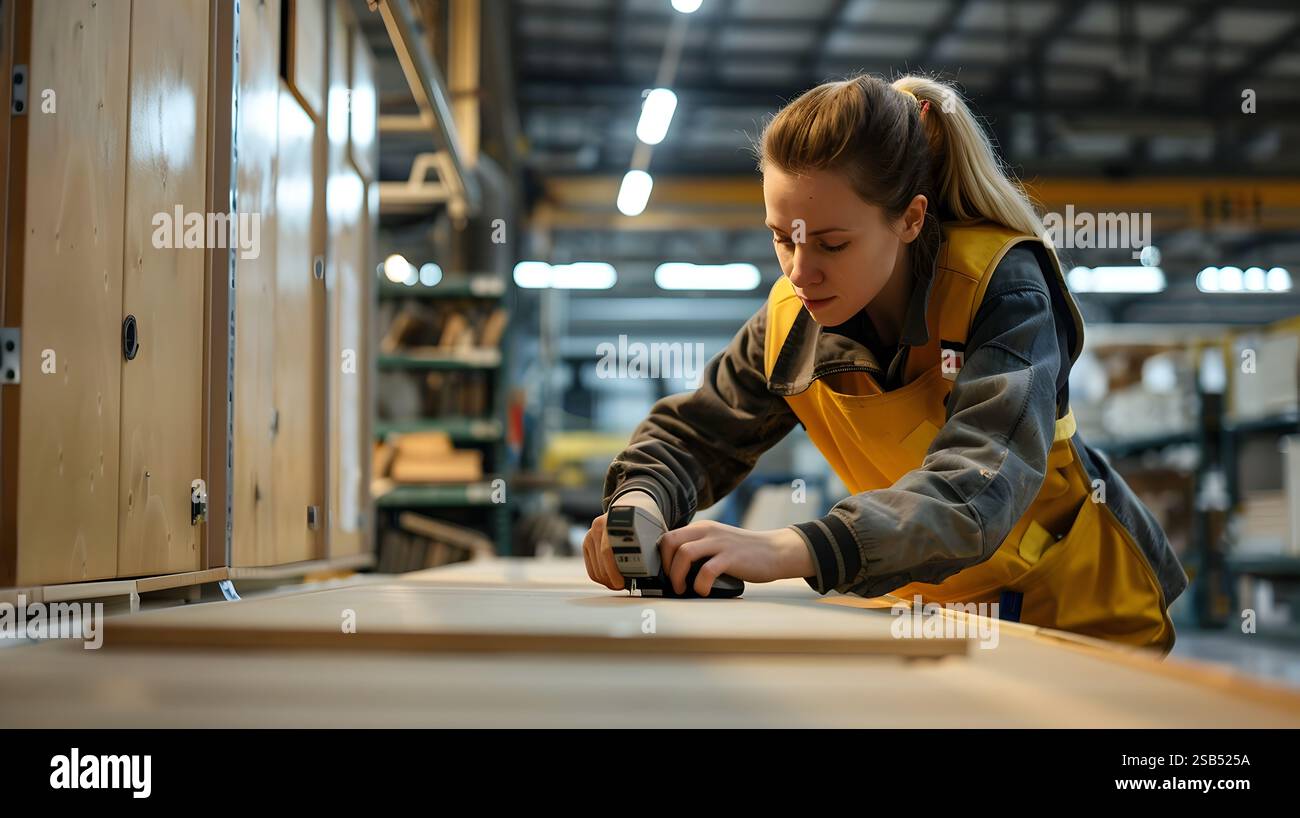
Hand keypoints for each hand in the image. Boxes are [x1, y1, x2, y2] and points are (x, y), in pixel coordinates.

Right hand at [582, 491, 664, 590]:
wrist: (633, 506)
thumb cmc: (645, 523)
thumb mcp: (651, 533)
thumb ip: (649, 550)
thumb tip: (651, 574)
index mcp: (615, 521)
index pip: (608, 551)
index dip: (614, 571)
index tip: (622, 583)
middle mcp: (599, 525)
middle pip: (601, 562)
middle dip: (612, 579)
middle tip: (623, 586)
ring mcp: (591, 534)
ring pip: (596, 569)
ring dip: (607, 580)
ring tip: (620, 583)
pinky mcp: (586, 542)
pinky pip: (591, 568)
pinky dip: (601, 577)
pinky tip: (612, 578)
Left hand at [658, 520, 814, 596]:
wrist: (776, 551)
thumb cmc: (745, 553)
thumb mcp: (718, 543)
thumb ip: (700, 548)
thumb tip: (675, 569)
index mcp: (702, 528)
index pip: (669, 536)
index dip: (661, 557)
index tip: (664, 574)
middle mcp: (708, 531)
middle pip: (670, 541)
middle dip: (665, 565)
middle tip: (672, 582)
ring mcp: (720, 543)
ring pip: (684, 553)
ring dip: (677, 575)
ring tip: (682, 589)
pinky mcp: (731, 557)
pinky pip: (706, 571)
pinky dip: (700, 584)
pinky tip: (703, 591)